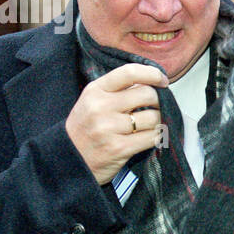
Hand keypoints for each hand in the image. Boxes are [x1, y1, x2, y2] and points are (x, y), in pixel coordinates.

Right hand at [65, 63, 166, 184]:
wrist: (70, 160)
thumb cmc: (86, 128)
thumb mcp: (93, 101)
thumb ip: (118, 90)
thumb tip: (152, 82)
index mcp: (95, 90)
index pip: (129, 73)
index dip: (152, 74)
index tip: (163, 80)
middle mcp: (101, 107)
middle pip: (147, 94)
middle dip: (158, 101)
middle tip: (156, 107)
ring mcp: (109, 128)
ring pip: (153, 117)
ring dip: (158, 121)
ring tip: (149, 125)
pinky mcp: (119, 148)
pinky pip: (152, 137)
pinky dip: (156, 136)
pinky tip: (149, 137)